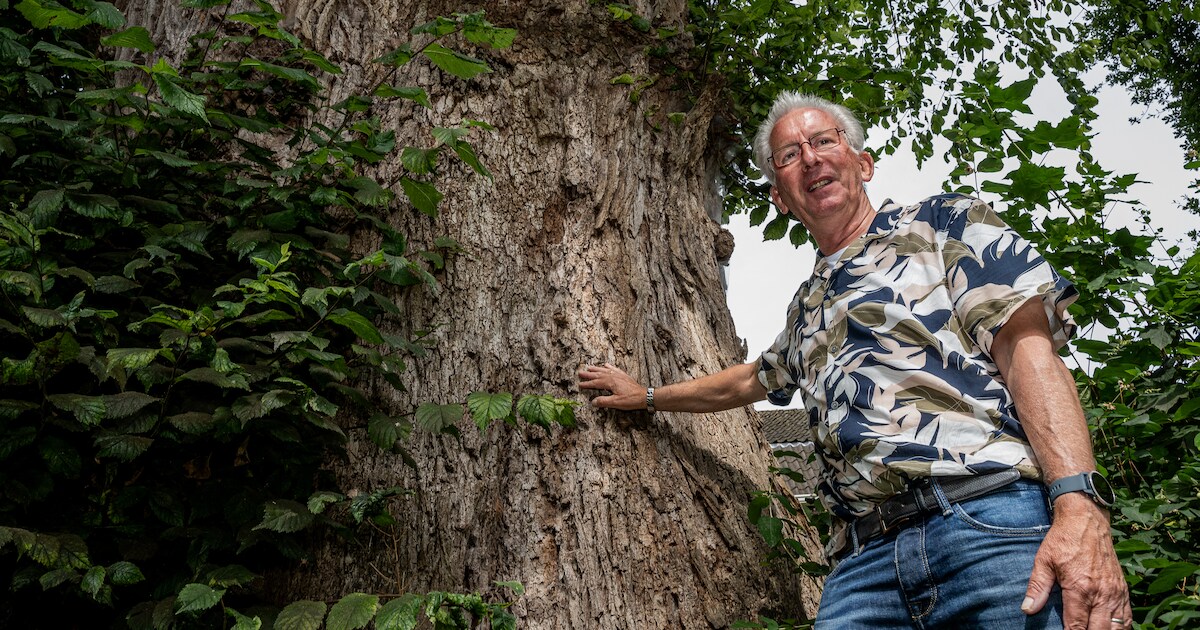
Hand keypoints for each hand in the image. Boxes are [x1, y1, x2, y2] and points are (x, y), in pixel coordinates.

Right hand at [577, 363, 645, 410]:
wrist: (644, 396)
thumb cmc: (630, 400)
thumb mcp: (616, 403)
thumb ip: (604, 401)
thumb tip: (593, 402)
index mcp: (610, 383)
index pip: (595, 383)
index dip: (587, 384)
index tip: (580, 384)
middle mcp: (613, 377)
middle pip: (598, 374)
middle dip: (588, 374)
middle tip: (580, 373)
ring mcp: (618, 375)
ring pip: (604, 370)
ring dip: (596, 369)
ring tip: (589, 367)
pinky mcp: (623, 376)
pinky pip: (614, 368)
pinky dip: (608, 366)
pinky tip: (606, 364)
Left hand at [1022, 494, 1130, 628]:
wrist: (1086, 520)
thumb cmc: (1063, 540)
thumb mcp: (1043, 561)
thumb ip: (1037, 587)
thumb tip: (1028, 609)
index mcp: (1080, 588)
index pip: (1077, 626)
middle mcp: (1101, 593)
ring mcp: (1115, 592)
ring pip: (1117, 627)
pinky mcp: (1122, 589)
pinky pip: (1127, 617)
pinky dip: (1121, 628)